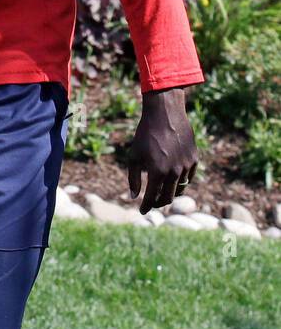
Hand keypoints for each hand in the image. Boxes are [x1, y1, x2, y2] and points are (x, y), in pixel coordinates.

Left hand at [127, 87, 197, 211]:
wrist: (165, 116)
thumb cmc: (144, 136)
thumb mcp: (133, 157)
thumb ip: (134, 178)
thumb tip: (134, 196)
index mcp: (157, 173)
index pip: (152, 198)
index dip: (146, 206)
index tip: (142, 211)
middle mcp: (174, 172)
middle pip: (168, 197)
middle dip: (158, 203)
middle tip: (152, 204)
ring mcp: (186, 166)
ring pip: (179, 189)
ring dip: (170, 194)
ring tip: (162, 194)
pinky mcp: (194, 160)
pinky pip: (188, 177)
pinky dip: (180, 182)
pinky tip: (173, 182)